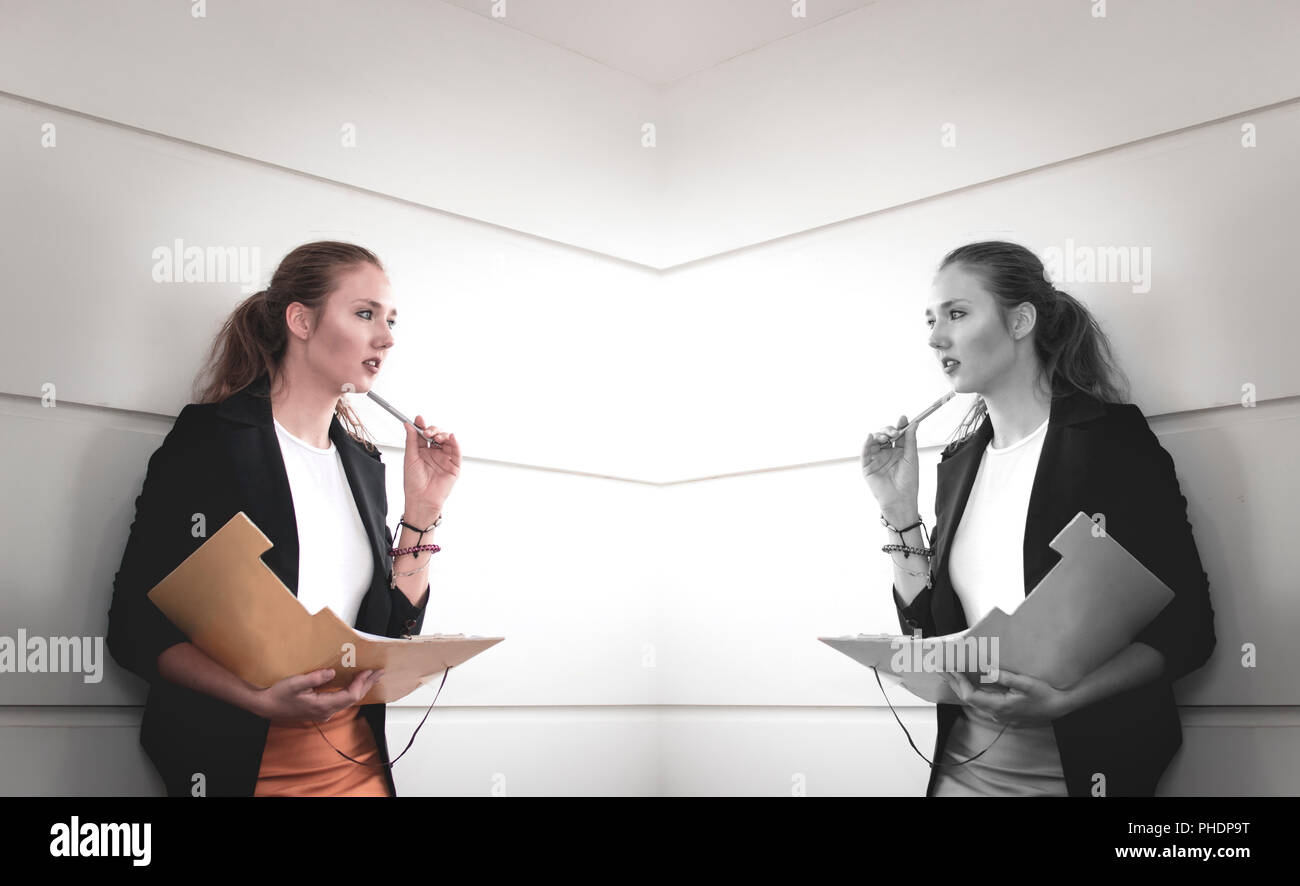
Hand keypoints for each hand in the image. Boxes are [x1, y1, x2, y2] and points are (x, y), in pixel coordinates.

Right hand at [256, 667, 384, 724]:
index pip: (350, 695)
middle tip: (379, 672)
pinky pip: (341, 701)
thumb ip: (315, 678)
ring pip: (348, 701)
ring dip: (360, 688)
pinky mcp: (320, 710)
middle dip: (366, 684)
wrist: (266, 706)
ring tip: (370, 677)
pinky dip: (351, 691)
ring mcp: (323, 713)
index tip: (369, 671)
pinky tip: (354, 684)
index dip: (361, 683)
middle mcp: (325, 712)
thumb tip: (331, 672)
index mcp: (321, 706)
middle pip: (353, 699)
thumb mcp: (295, 683)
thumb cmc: (278, 695)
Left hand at [403, 415, 460, 520]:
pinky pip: (457, 452)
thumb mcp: (410, 458)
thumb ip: (412, 440)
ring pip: (447, 441)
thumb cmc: (413, 483)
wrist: (420, 500)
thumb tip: (409, 425)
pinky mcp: (454, 466)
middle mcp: (434, 453)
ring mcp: (445, 459)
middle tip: (427, 432)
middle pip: (437, 435)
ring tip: (436, 437)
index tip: (419, 419)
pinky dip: (455, 443)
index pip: (424, 434)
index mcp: (423, 451)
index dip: (422, 425)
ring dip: (443, 435)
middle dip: (433, 430)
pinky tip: (451, 437)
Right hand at [861, 414, 919, 516]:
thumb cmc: (909, 482)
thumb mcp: (911, 458)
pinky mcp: (867, 466)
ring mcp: (876, 459)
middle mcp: (886, 454)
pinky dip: (866, 443)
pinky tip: (870, 437)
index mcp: (898, 451)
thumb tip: (914, 423)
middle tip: (894, 432)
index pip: (896, 435)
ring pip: (874, 442)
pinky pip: (865, 453)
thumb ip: (910, 440)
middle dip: (888, 430)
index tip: (902, 418)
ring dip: (879, 435)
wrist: (901, 499)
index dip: (899, 426)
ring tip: (885, 436)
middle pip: (884, 436)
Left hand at [941, 669, 1071, 726]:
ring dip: (961, 687)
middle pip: (968, 699)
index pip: (970, 695)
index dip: (958, 682)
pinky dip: (972, 692)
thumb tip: (985, 669)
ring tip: (951, 674)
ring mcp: (1000, 715)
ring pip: (974, 702)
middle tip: (941, 669)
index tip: (949, 669)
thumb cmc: (1045, 695)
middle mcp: (997, 713)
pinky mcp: (1003, 713)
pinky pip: (982, 703)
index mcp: (1000, 706)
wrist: (1059, 707)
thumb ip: (1004, 677)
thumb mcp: (1025, 683)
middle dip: (954, 683)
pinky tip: (970, 684)